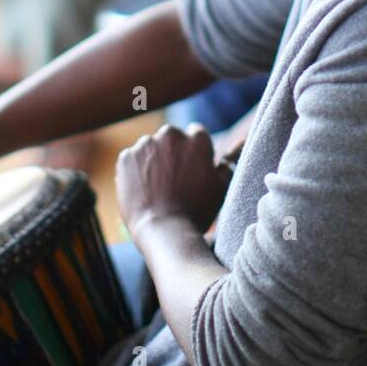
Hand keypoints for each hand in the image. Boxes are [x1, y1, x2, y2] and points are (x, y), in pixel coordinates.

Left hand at [116, 123, 232, 240]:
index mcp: (196, 138)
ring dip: (153, 161)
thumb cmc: (197, 211)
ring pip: (150, 149)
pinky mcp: (125, 157)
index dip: (194, 154)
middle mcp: (170, 134)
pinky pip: (132, 160)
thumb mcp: (220, 187)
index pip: (195, 135)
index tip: (191, 171)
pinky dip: (135, 171)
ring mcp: (145, 144)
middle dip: (172, 154)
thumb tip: (241, 142)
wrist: (164, 231)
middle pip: (171, 139)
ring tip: (157, 189)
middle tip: (174, 182)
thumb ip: (228, 162)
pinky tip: (143, 190)